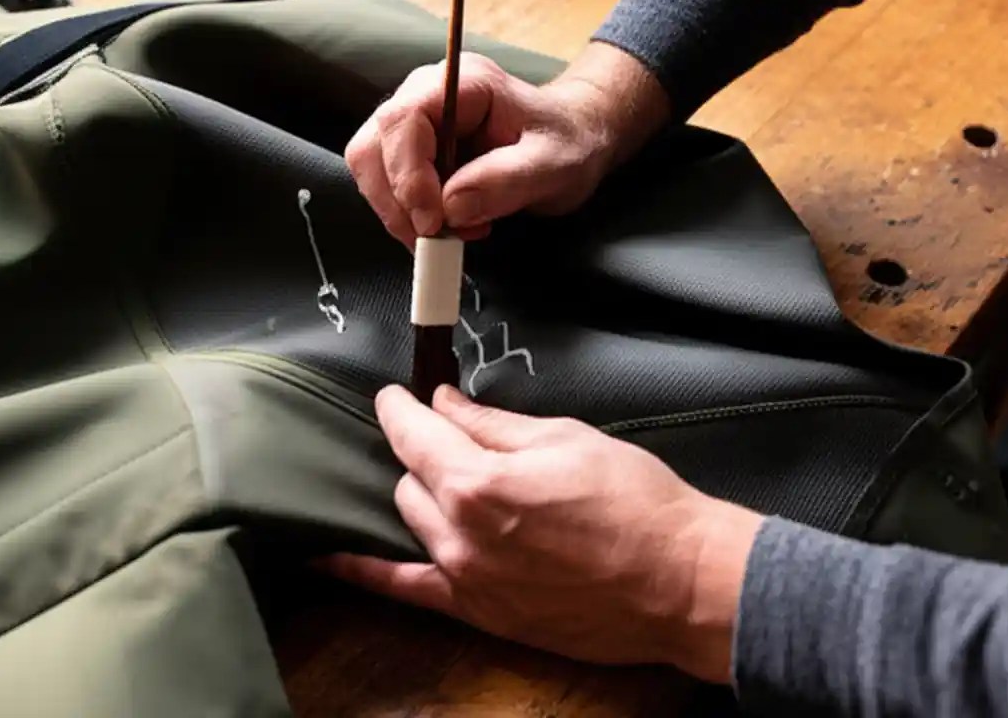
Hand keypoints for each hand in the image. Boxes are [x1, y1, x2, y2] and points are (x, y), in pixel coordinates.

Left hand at [321, 385, 762, 683]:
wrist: (680, 582)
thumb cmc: (636, 502)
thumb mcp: (565, 438)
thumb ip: (493, 424)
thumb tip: (445, 403)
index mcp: (479, 480)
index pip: (414, 432)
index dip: (400, 406)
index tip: (396, 395)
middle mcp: (459, 532)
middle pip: (410, 480)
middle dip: (423, 454)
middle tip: (447, 440)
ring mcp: (465, 578)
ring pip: (410, 523)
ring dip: (418, 498)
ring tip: (431, 482)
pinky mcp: (479, 612)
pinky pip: (404, 590)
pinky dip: (362, 572)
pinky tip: (327, 560)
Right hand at [344, 42, 669, 247]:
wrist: (572, 143)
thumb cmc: (566, 143)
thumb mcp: (552, 165)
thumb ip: (507, 180)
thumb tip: (452, 205)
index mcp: (461, 84)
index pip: (404, 120)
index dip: (408, 175)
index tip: (434, 221)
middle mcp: (426, 95)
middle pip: (374, 146)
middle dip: (399, 202)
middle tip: (439, 236)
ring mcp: (413, 124)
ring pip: (370, 169)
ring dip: (398, 214)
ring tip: (448, 233)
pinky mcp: (410, 153)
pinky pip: (384, 187)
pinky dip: (405, 217)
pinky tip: (445, 226)